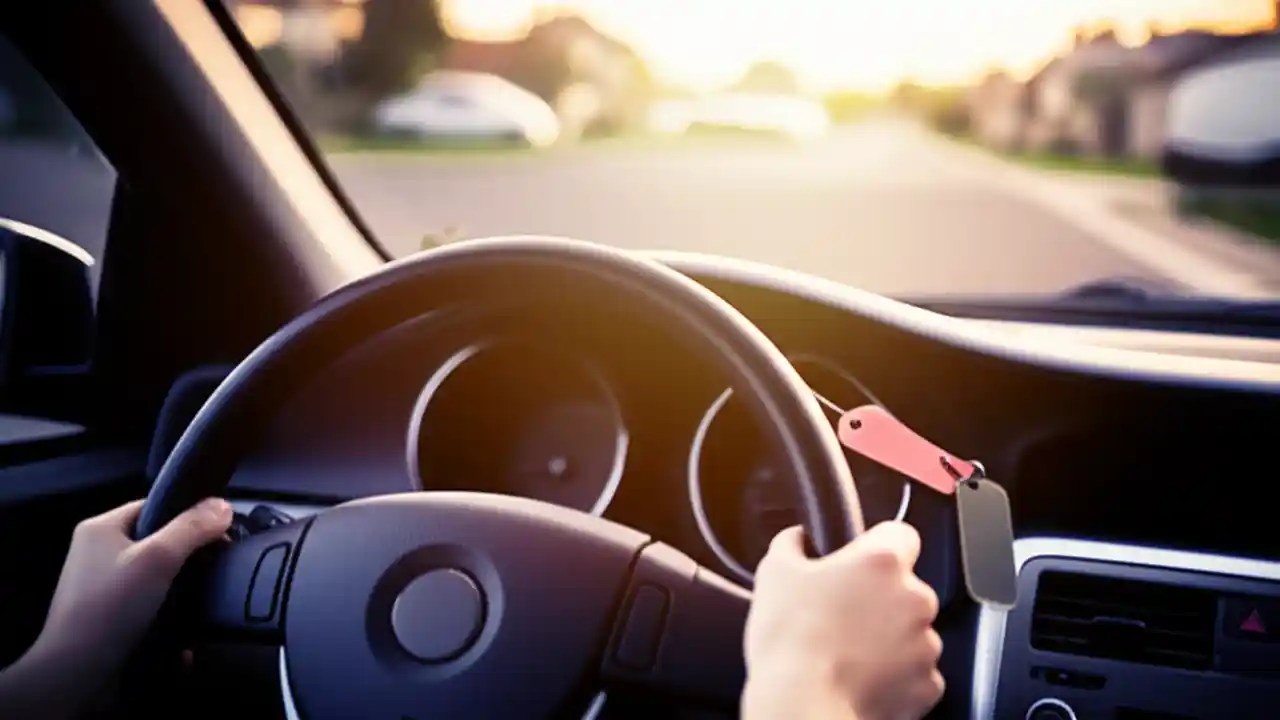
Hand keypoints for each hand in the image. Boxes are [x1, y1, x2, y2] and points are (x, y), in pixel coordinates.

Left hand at [0, 498, 232, 719]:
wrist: (77, 671)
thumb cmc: (112, 604)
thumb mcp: (158, 558)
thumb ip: (192, 528)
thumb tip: (224, 505)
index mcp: (100, 527)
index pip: (154, 505)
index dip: (188, 514)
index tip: (219, 532)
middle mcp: (96, 551)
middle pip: (157, 539)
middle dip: (188, 551)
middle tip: (217, 562)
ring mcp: (100, 585)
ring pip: (154, 571)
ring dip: (180, 581)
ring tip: (206, 590)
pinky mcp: (109, 614)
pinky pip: (148, 598)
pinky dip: (168, 605)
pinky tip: (186, 616)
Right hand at [742, 522, 943, 719]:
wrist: (802, 704)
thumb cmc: (790, 639)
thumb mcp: (775, 573)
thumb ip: (792, 543)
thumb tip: (797, 538)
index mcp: (882, 562)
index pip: (901, 534)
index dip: (878, 546)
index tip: (860, 563)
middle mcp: (915, 598)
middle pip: (905, 587)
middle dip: (880, 599)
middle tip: (842, 614)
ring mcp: (926, 644)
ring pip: (912, 631)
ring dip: (888, 638)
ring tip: (848, 652)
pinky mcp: (928, 684)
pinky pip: (917, 672)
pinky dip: (896, 675)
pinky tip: (862, 678)